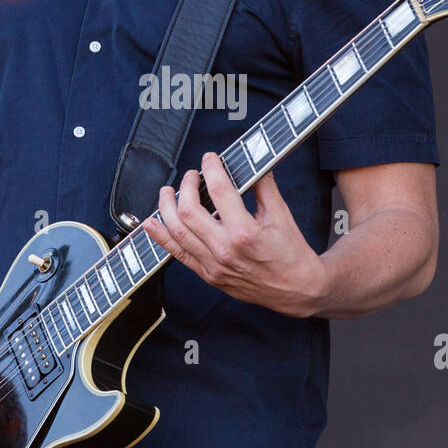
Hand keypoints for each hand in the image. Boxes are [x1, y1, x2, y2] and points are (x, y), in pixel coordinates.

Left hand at [141, 152, 325, 318]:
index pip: (219, 191)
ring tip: (167, 192)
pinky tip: (152, 223)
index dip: (211, 168)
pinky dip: (160, 237)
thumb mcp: (281, 214)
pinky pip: (177, 255)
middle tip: (192, 175)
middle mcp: (224, 249)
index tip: (210, 159)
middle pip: (188, 211)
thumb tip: (251, 162)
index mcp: (244, 232)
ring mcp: (213, 265)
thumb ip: (263, 186)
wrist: (296, 288)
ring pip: (176, 232)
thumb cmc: (290, 252)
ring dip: (167, 207)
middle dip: (186, 186)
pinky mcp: (208, 275)